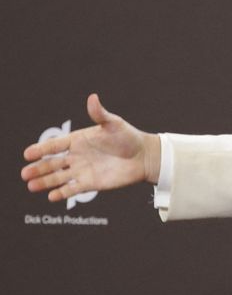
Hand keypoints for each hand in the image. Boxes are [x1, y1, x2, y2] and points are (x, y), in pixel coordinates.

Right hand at [21, 94, 159, 202]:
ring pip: (58, 177)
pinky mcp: (90, 184)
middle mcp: (77, 156)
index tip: (28, 153)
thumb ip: (100, 114)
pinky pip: (72, 189)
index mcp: (79, 140)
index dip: (41, 149)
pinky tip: (51, 196)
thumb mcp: (113, 124)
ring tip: (31, 186)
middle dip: (38, 168)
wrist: (144, 156)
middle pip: (52, 163)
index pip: (55, 145)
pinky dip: (61, 193)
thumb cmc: (129, 137)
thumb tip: (92, 97)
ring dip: (45, 182)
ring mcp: (82, 170)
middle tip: (25, 173)